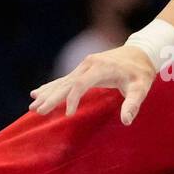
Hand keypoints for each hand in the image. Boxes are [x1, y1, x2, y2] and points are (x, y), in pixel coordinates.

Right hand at [29, 45, 156, 124]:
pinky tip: (38, 92)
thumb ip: (133, 104)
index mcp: (100, 68)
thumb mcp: (141, 88)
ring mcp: (84, 65)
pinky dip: (51, 86)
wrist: (141, 53)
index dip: (72, 99)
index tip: (68, 115)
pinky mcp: (83, 68)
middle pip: (66, 83)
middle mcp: (88, 65)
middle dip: (51, 97)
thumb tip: (126, 121)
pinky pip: (65, 79)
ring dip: (47, 93)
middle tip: (37, 111)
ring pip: (62, 81)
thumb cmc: (141, 72)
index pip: (80, 85)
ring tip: (32, 104)